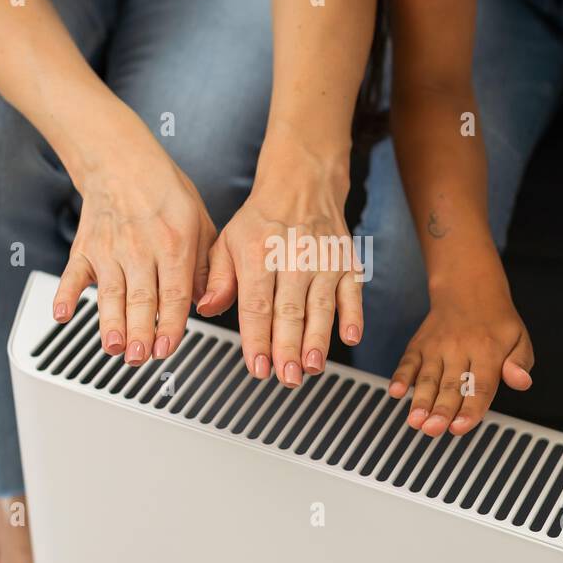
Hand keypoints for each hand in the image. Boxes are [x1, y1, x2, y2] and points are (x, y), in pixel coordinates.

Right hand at [52, 129, 215, 366]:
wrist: (122, 162)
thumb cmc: (166, 193)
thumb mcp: (201, 224)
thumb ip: (207, 267)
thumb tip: (208, 304)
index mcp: (174, 245)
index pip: (174, 293)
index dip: (170, 324)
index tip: (168, 348)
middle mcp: (140, 249)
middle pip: (141, 298)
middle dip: (140, 332)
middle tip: (140, 357)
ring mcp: (110, 250)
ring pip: (110, 293)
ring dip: (110, 323)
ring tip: (113, 348)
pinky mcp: (85, 249)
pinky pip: (73, 275)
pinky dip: (65, 295)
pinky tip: (63, 315)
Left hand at [199, 166, 362, 386]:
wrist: (301, 184)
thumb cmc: (261, 221)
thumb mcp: (227, 242)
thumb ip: (217, 279)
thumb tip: (207, 309)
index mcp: (258, 252)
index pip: (257, 304)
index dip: (257, 339)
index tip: (257, 367)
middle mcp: (293, 256)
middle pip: (290, 310)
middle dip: (288, 348)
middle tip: (286, 377)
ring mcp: (324, 260)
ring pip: (321, 306)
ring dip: (317, 340)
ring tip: (311, 368)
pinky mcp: (347, 263)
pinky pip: (353, 292)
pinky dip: (354, 315)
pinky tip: (350, 337)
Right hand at [388, 277, 533, 436]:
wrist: (467, 287)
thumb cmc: (495, 320)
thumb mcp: (519, 338)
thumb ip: (521, 362)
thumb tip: (521, 382)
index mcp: (488, 350)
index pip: (480, 385)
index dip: (470, 409)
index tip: (461, 427)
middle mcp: (460, 349)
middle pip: (451, 385)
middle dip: (441, 410)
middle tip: (433, 429)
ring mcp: (436, 347)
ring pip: (428, 377)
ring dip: (420, 400)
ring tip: (415, 421)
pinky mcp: (419, 345)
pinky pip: (408, 361)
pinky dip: (400, 376)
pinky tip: (396, 392)